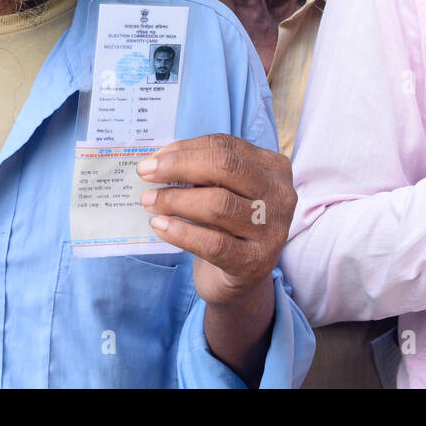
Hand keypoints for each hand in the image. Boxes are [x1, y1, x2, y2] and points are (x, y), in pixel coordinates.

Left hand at [137, 134, 294, 305]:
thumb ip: (199, 170)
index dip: (185, 149)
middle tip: (146, 175)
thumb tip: (157, 159)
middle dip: (179, 167)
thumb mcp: (222, 190)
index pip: (226, 146)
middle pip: (226, 167)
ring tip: (149, 202)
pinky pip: (214, 244)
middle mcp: (280, 195)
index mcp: (274, 168)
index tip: (152, 159)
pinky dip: (182, 233)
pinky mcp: (256, 262)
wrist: (241, 279)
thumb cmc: (226, 226)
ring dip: (175, 200)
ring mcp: (272, 230)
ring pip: (219, 204)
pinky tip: (160, 226)